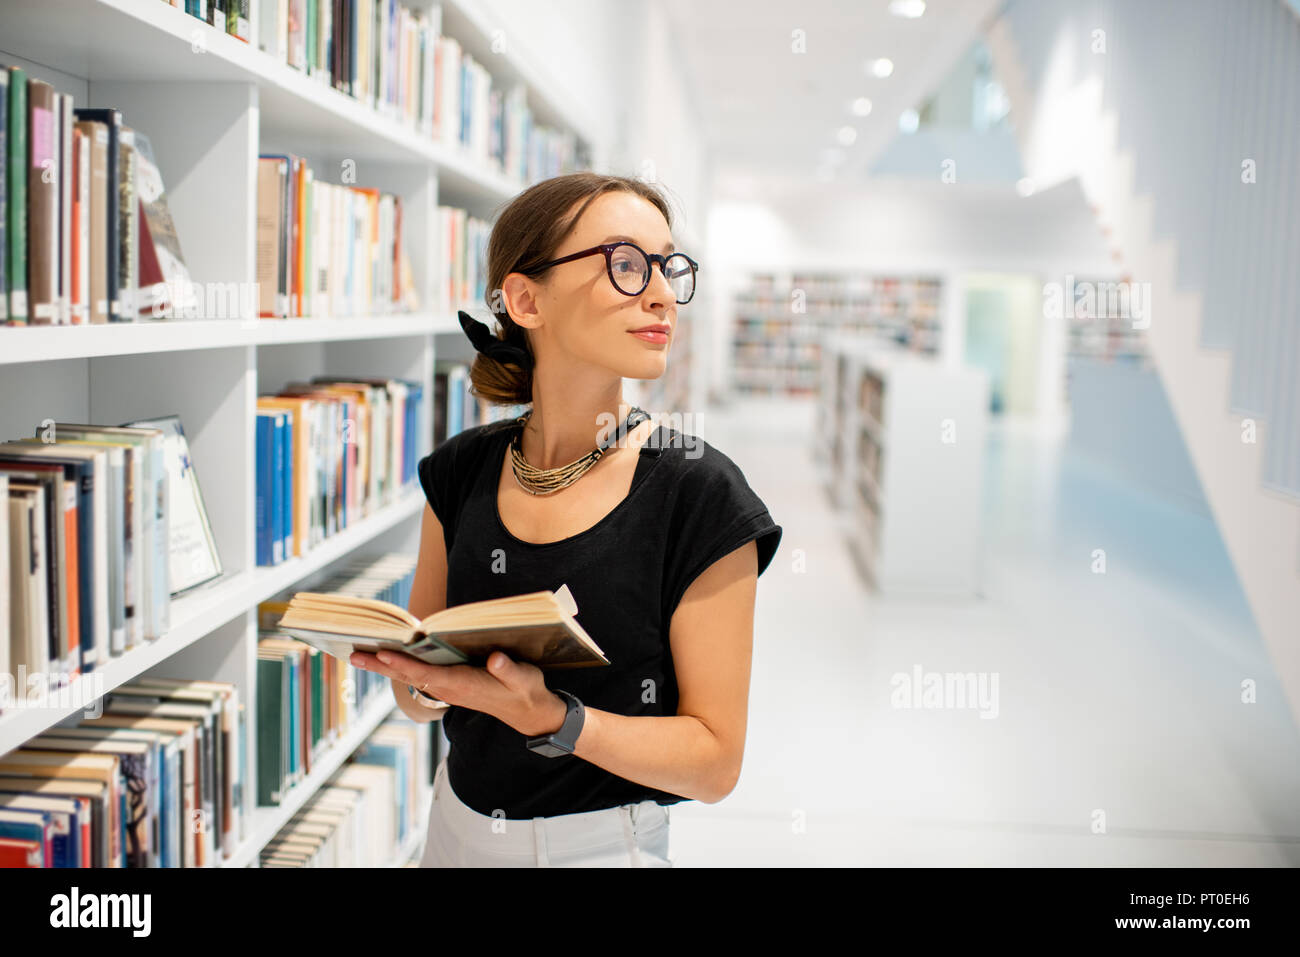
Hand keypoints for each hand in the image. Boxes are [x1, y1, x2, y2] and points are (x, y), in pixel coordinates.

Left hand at [351, 649, 567, 737]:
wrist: (526, 711)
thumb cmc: (524, 691)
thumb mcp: (523, 679)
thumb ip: (509, 669)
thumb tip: (496, 657)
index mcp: (462, 685)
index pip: (426, 674)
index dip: (404, 664)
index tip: (382, 653)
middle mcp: (449, 687)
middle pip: (408, 675)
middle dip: (381, 665)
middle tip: (353, 654)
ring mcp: (447, 687)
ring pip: (409, 675)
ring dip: (384, 665)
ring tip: (359, 654)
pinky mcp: (448, 683)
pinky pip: (417, 674)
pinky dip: (398, 665)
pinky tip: (386, 656)